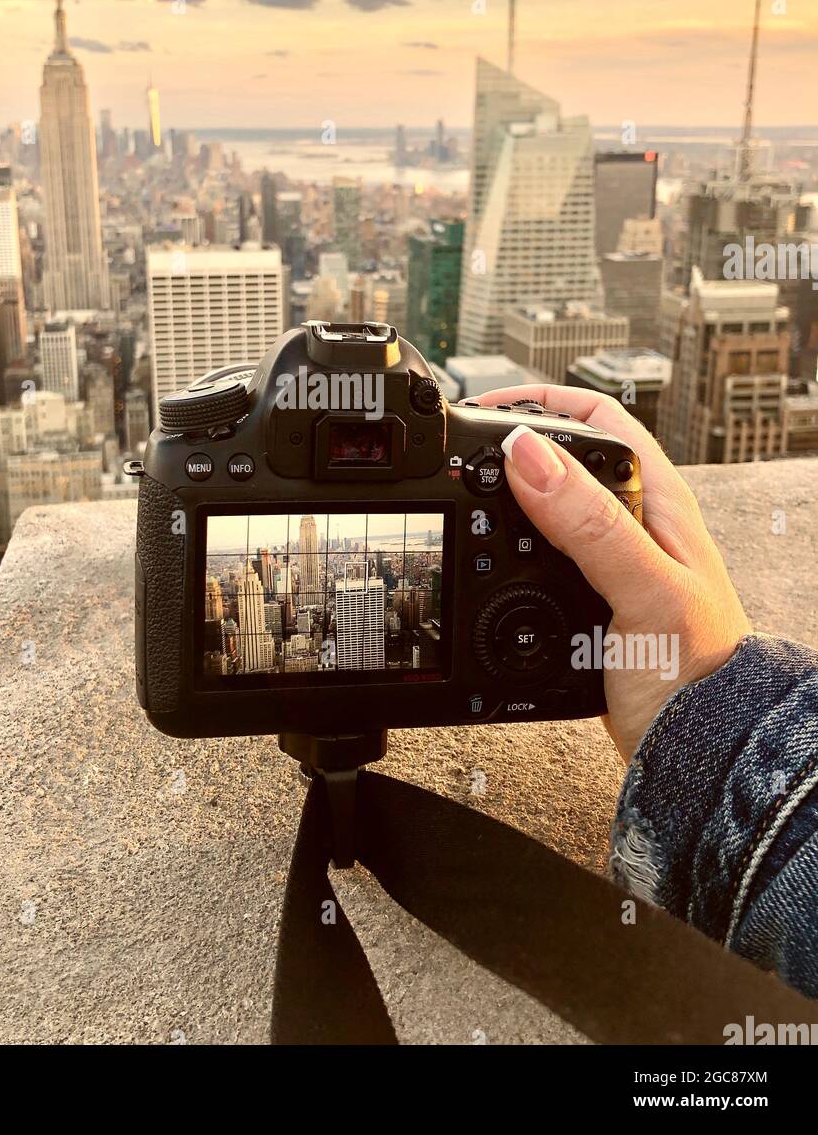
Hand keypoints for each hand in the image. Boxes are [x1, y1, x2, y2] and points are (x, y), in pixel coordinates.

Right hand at [470, 386, 750, 761]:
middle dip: (510, 452)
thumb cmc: (697, 673)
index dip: (540, 403)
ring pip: (543, 515)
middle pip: (562, 462)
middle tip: (459, 457)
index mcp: (659, 501)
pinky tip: (483, 569)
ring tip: (460, 506)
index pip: (597, 420)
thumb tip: (527, 456)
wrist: (697, 753)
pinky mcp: (587, 604)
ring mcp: (610, 566)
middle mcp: (635, 525)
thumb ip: (588, 523)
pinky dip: (503, 558)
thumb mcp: (641, 589)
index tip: (482, 412)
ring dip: (501, 507)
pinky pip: (534, 564)